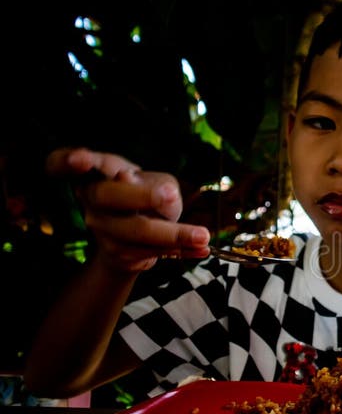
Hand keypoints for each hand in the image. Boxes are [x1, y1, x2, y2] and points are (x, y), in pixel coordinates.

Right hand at [46, 147, 210, 271]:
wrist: (136, 238)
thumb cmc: (147, 197)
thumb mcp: (156, 182)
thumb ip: (152, 183)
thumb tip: (142, 186)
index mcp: (99, 172)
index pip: (66, 163)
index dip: (67, 160)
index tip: (80, 160)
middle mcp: (92, 200)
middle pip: (108, 196)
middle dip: (142, 196)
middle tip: (172, 195)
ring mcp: (102, 228)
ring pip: (136, 230)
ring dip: (174, 234)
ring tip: (203, 235)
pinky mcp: (117, 252)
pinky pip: (150, 252)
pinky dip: (181, 250)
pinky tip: (202, 249)